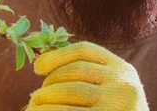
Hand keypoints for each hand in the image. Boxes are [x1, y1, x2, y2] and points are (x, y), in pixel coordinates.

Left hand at [27, 42, 147, 110]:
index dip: (57, 55)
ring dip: (45, 97)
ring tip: (33, 106)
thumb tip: (43, 59)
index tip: (37, 67)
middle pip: (75, 70)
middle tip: (35, 96)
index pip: (85, 50)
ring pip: (69, 90)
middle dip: (50, 81)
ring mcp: (116, 104)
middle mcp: (123, 84)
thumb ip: (88, 77)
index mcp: (124, 70)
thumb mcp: (111, 92)